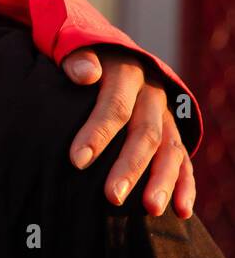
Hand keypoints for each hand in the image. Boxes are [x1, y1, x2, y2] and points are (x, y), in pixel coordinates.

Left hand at [62, 47, 193, 218]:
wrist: (110, 53)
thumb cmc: (79, 58)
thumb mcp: (71, 47)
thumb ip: (75, 58)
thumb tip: (86, 73)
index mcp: (126, 73)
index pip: (114, 105)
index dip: (97, 133)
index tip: (76, 160)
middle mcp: (152, 94)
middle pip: (145, 133)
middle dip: (129, 167)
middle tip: (111, 196)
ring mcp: (165, 115)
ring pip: (170, 150)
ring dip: (162, 181)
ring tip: (151, 209)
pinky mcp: (172, 132)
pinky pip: (184, 160)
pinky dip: (185, 186)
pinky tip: (181, 211)